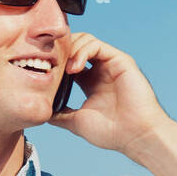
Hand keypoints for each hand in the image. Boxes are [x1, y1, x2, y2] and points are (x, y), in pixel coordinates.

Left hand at [48, 31, 173, 156]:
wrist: (135, 135)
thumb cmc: (111, 132)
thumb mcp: (76, 122)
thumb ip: (59, 115)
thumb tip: (41, 113)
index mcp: (90, 82)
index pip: (69, 61)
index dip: (55, 63)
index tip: (42, 73)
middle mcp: (100, 70)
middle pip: (76, 45)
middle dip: (60, 52)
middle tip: (51, 66)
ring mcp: (110, 64)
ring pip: (85, 40)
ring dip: (70, 51)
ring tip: (65, 70)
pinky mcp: (120, 60)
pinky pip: (96, 45)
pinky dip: (81, 52)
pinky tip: (75, 69)